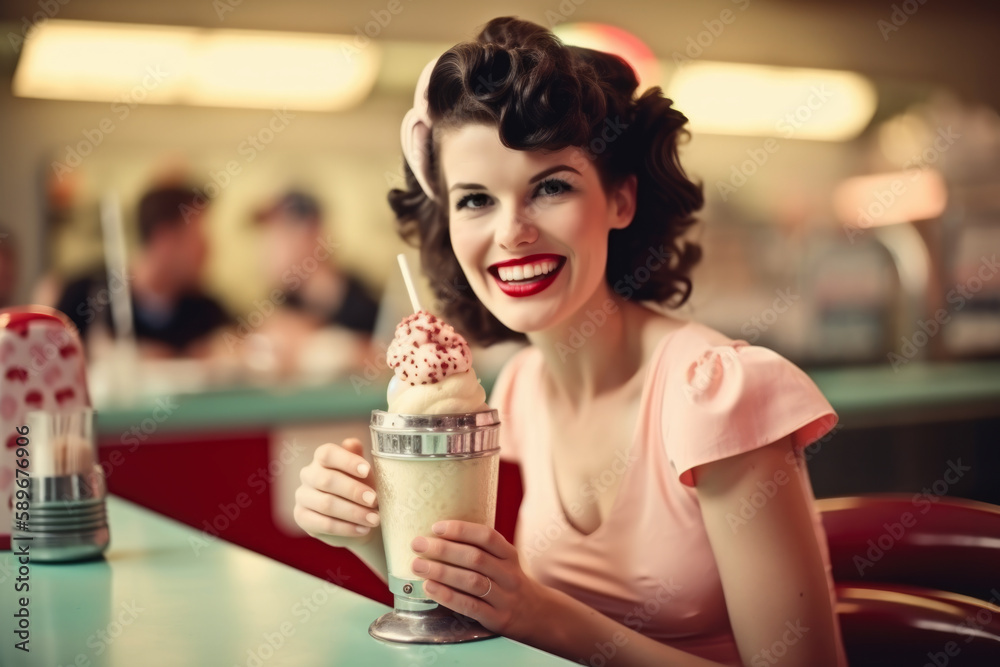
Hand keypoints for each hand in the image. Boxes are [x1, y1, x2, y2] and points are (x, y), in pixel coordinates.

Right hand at [293, 438, 380, 547]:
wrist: (359, 518)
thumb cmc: (362, 488)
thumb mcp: (364, 473)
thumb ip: (358, 457)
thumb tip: (352, 442)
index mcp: (322, 457)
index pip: (328, 453)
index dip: (347, 461)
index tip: (367, 470)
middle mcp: (309, 474)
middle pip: (327, 480)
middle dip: (354, 491)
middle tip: (374, 500)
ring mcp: (303, 496)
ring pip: (326, 504)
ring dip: (353, 512)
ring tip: (374, 519)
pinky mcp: (302, 518)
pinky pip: (323, 524)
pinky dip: (346, 528)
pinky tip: (363, 529)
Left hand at [410, 520, 550, 641]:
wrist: (535, 614)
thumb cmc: (506, 582)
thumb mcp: (502, 561)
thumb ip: (479, 550)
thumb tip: (436, 537)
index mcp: (509, 554)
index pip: (487, 536)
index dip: (461, 530)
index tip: (435, 527)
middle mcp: (509, 574)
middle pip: (475, 558)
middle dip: (443, 549)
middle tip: (418, 544)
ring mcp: (504, 598)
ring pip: (472, 582)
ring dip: (442, 572)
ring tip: (418, 565)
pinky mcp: (496, 619)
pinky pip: (470, 606)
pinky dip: (448, 596)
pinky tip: (430, 588)